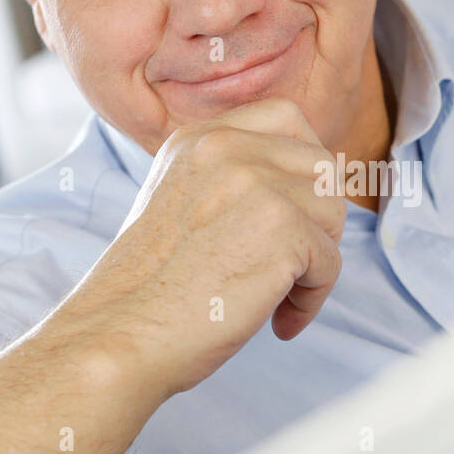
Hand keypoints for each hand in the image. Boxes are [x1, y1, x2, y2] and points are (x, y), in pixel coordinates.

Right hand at [63, 99, 344, 396]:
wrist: (119, 335)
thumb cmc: (151, 290)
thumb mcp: (185, 203)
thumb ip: (236, 181)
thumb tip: (319, 181)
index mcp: (199, 138)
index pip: (285, 117)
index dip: (303, 167)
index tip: (292, 215)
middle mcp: (226, 147)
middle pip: (321, 166)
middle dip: (318, 220)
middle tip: (288, 267)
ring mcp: (256, 183)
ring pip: (333, 213)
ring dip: (315, 263)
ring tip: (276, 299)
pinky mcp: (281, 228)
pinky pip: (331, 262)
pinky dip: (311, 299)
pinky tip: (278, 321)